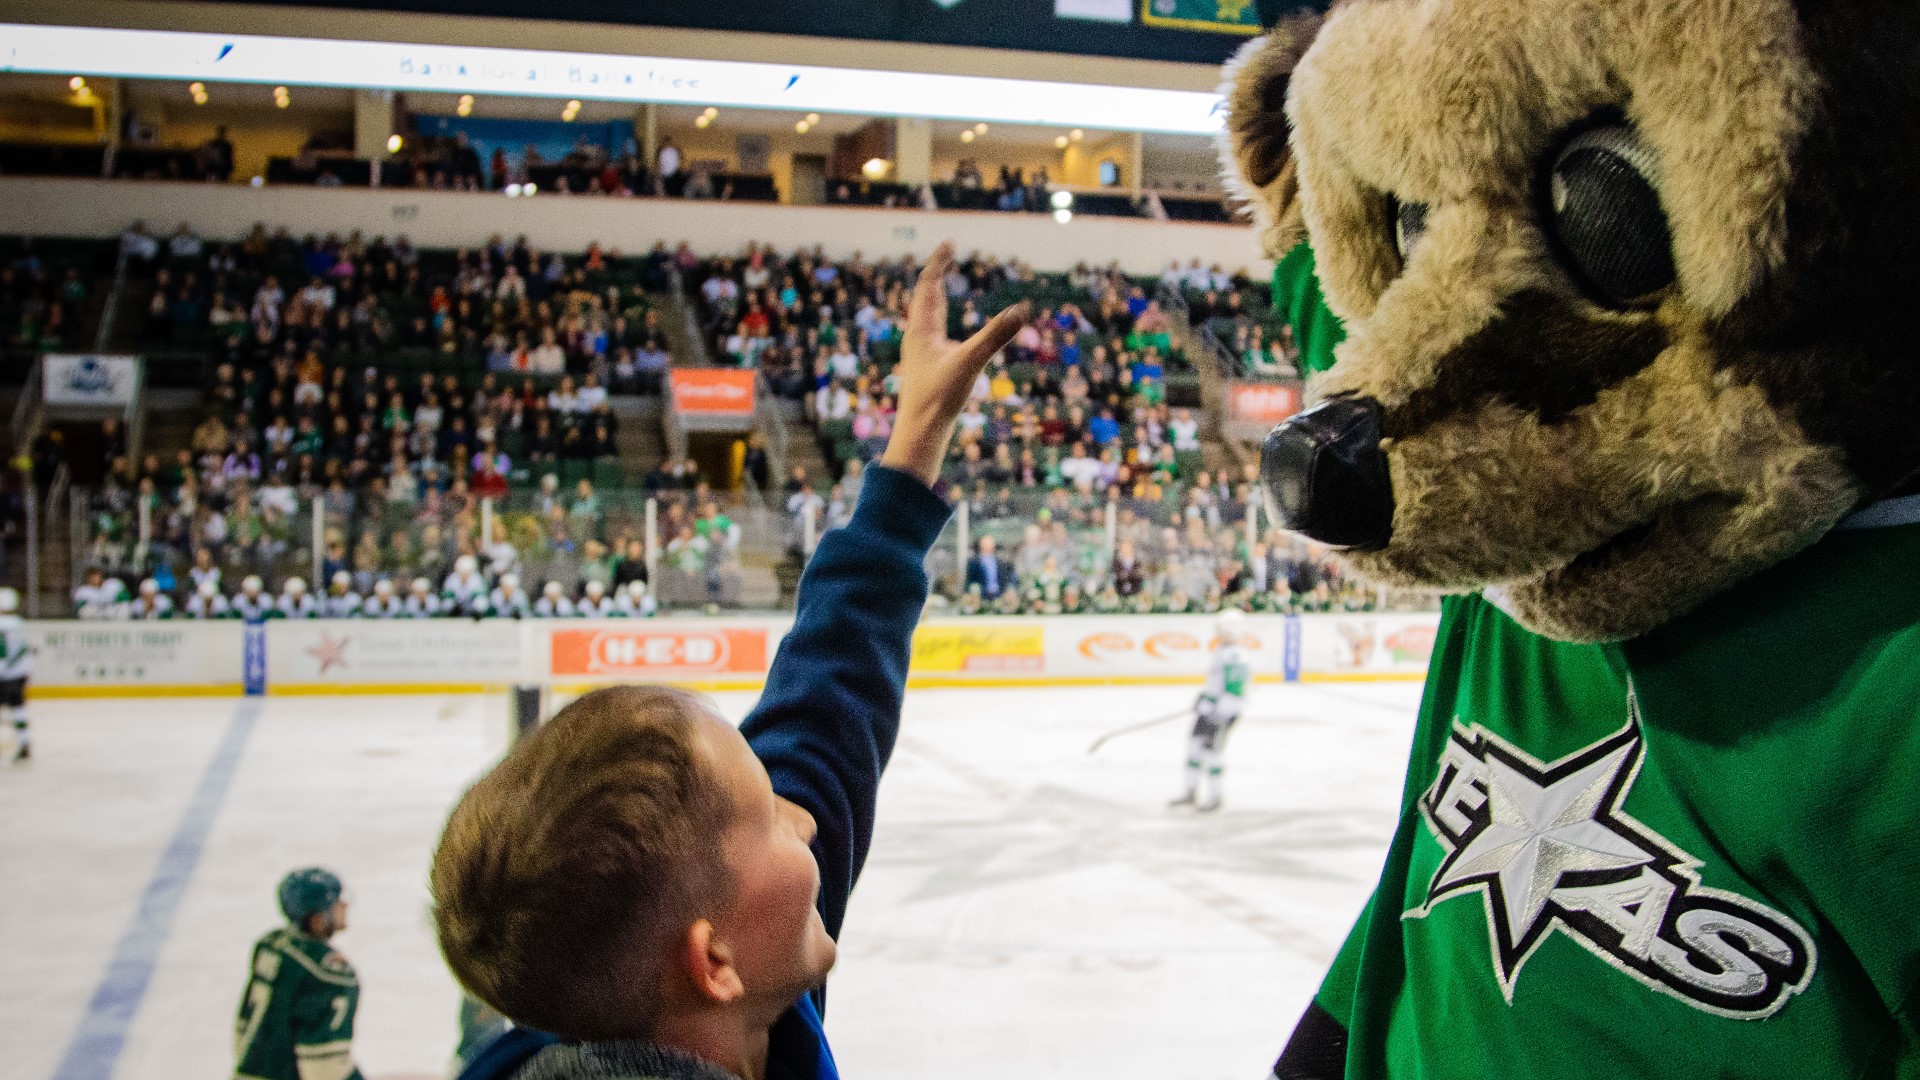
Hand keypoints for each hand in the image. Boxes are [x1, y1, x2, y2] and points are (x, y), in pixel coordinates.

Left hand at [880, 243, 1028, 486]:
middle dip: (937, 274)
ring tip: (940, 284)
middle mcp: (917, 337)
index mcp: (921, 330)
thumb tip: (1022, 310)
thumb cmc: (939, 398)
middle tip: (947, 255)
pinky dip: (938, 320)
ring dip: (935, 297)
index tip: (949, 242)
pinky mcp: (926, 368)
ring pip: (925, 316)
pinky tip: (942, 330)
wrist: (919, 432)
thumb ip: (996, 336)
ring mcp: (920, 353)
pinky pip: (930, 334)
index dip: (939, 262)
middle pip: (925, 297)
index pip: (928, 285)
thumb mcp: (971, 363)